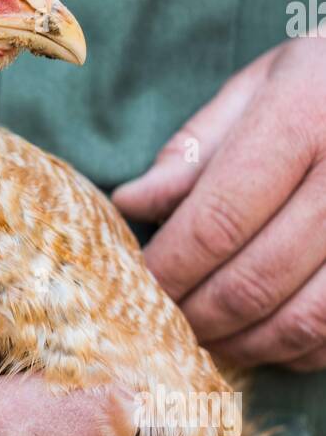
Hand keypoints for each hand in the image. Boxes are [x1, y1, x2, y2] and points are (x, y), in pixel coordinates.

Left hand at [114, 36, 325, 370]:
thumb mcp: (261, 84)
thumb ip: (196, 147)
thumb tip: (131, 202)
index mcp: (304, 118)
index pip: (218, 219)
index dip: (171, 266)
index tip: (139, 283)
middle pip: (256, 278)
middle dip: (198, 314)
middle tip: (165, 321)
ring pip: (303, 319)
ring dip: (245, 344)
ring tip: (208, 339)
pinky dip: (297, 350)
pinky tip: (266, 338)